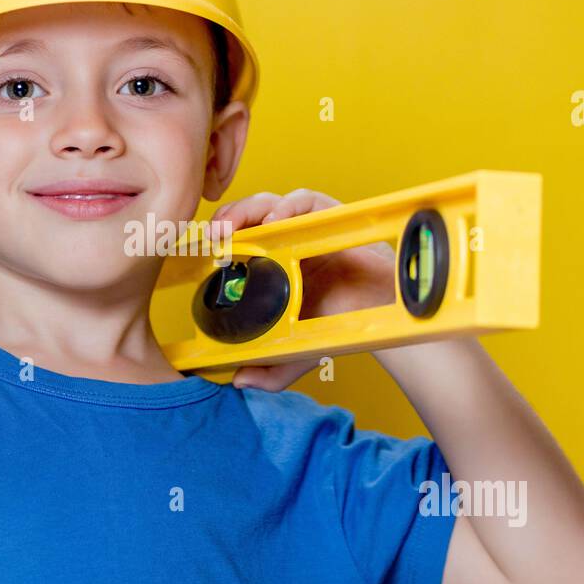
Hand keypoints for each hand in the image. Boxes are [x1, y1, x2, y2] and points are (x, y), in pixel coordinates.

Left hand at [209, 189, 396, 391]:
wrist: (381, 323)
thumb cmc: (340, 329)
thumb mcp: (294, 354)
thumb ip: (267, 370)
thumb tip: (238, 381)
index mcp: (273, 265)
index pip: (238, 240)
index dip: (218, 240)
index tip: (202, 250)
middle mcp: (288, 242)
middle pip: (249, 217)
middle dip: (226, 219)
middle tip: (213, 235)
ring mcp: (309, 228)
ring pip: (270, 204)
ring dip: (248, 209)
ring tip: (233, 227)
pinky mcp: (332, 217)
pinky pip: (306, 201)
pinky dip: (287, 206)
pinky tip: (274, 221)